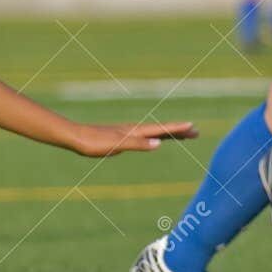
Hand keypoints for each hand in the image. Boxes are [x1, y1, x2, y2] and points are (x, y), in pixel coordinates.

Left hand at [69, 119, 197, 156]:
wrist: (75, 137)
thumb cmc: (94, 142)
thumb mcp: (117, 145)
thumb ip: (137, 144)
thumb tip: (158, 143)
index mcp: (135, 132)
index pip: (160, 130)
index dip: (176, 129)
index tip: (193, 126)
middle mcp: (133, 130)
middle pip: (160, 130)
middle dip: (178, 131)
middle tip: (196, 131)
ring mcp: (127, 133)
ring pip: (153, 132)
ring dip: (168, 134)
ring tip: (181, 135)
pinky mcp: (120, 138)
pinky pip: (143, 137)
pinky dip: (154, 137)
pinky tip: (153, 140)